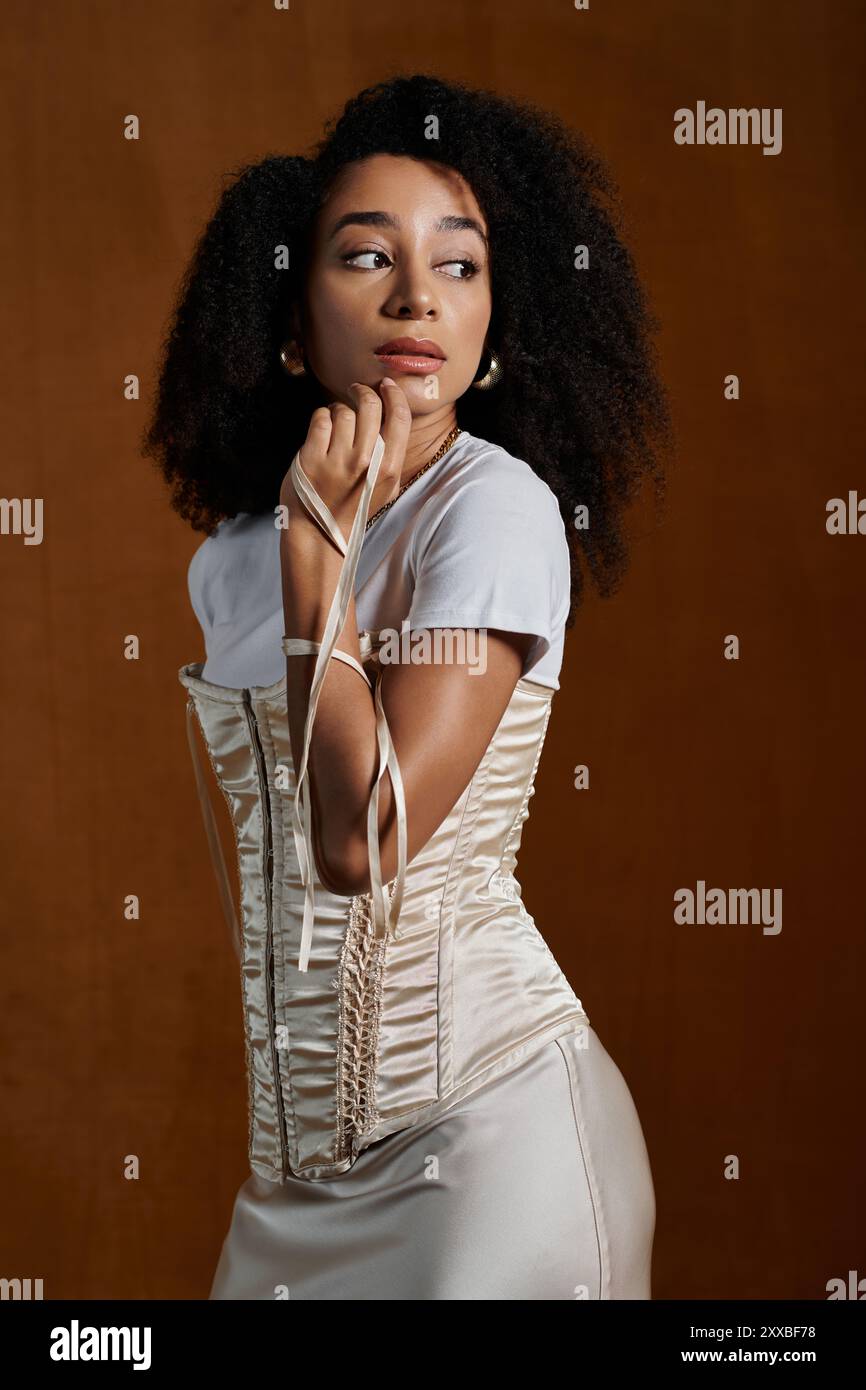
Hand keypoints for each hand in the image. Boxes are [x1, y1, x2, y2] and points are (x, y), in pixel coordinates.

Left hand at [279, 380, 411, 541]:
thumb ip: (392, 454)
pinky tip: (321, 433)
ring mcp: (337, 460)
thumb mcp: (385, 487)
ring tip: (336, 425)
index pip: (399, 418)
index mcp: (388, 469)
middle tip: (356, 390)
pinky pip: (320, 418)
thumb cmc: (353, 506)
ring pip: (342, 411)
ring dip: (338, 411)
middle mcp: (365, 462)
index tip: (386, 385)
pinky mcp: (311, 457)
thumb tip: (394, 413)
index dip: (393, 395)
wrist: (321, 533)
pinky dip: (321, 419)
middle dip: (363, 391)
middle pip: (370, 406)